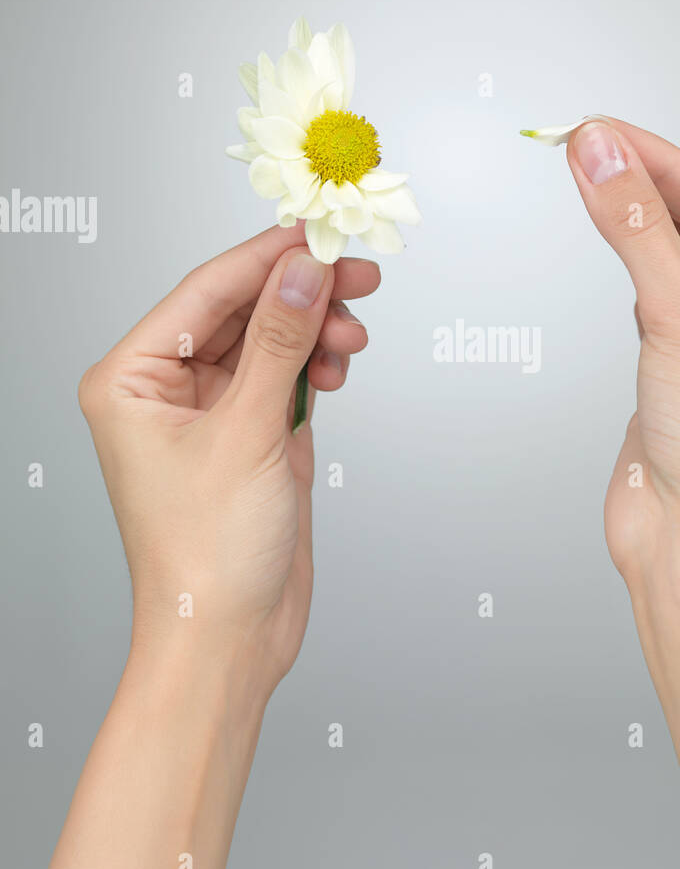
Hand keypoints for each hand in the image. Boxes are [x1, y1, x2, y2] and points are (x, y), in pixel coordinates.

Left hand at [78, 223, 379, 698]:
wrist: (229, 639)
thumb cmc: (208, 556)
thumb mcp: (247, 433)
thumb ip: (279, 342)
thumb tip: (304, 269)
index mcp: (132, 379)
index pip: (206, 291)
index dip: (267, 256)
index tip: (321, 229)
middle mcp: (165, 390)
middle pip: (241, 310)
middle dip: (300, 293)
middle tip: (358, 274)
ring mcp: (211, 413)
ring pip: (269, 340)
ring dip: (315, 330)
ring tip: (354, 336)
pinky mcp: (251, 438)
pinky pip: (287, 376)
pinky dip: (317, 365)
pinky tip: (340, 366)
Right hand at [565, 118, 679, 590]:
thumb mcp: (679, 315)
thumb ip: (634, 225)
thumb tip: (599, 152)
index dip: (660, 159)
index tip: (600, 131)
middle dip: (646, 183)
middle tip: (585, 147)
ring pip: (678, 258)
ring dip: (635, 221)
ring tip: (588, 177)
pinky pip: (657, 297)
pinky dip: (629, 266)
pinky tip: (611, 242)